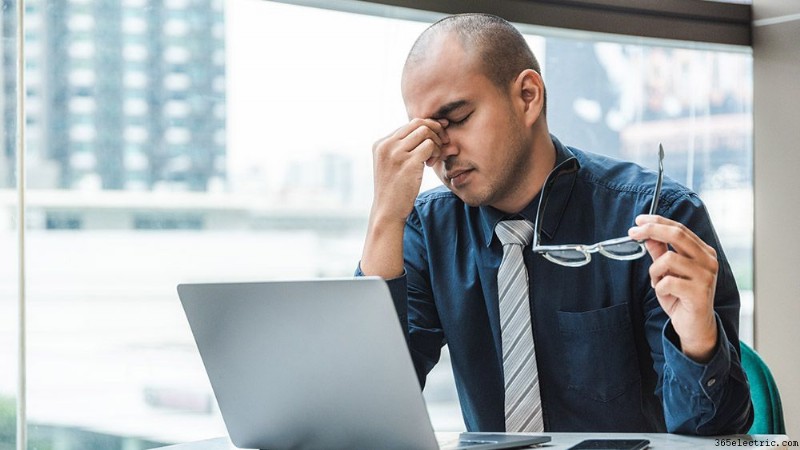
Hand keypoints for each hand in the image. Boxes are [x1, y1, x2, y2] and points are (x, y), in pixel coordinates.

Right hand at [370, 118, 448, 224]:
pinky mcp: (408, 163)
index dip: (427, 127)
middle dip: (435, 130)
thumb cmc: (394, 190)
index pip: (408, 124)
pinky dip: (436, 152)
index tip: (439, 136)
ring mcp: (396, 153)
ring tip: (434, 158)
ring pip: (425, 132)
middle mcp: (386, 145)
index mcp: (380, 144)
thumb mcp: (392, 165)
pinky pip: (429, 145)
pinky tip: (431, 164)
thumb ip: (402, 148)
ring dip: (436, 143)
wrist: (387, 211)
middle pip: (418, 123)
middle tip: (443, 144)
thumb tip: (426, 129)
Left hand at [629, 215, 718, 362]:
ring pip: (669, 260)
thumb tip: (646, 235)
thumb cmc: (681, 297)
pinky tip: (665, 295)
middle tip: (632, 233)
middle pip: (677, 235)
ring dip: (655, 272)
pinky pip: (668, 282)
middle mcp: (708, 261)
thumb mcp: (667, 272)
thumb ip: (660, 253)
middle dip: (651, 230)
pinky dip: (660, 288)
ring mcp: (706, 276)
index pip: (679, 229)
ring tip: (658, 283)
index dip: (657, 222)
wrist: (695, 326)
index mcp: (703, 252)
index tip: (638, 221)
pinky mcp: (699, 293)